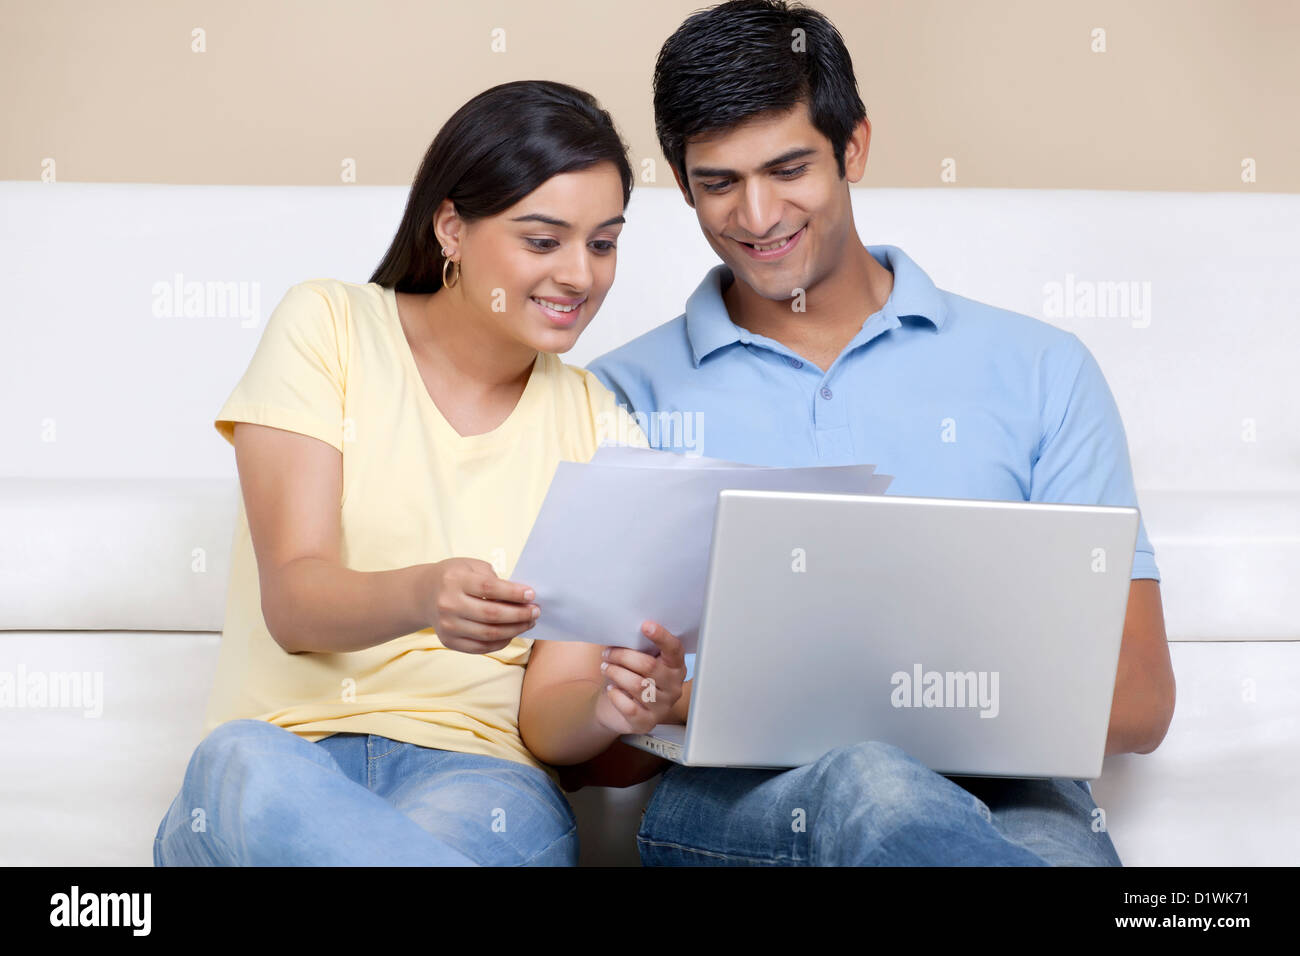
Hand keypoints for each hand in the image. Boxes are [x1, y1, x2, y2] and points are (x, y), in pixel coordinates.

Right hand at [421, 558, 537, 653]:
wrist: (425, 594)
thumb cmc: (456, 577)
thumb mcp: (471, 566)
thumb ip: (493, 579)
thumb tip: (521, 597)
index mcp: (454, 581)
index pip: (489, 589)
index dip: (513, 594)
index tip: (532, 595)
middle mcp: (448, 605)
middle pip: (491, 615)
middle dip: (519, 615)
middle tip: (536, 611)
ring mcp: (447, 626)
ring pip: (489, 635)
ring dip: (515, 630)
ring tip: (529, 622)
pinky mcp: (449, 642)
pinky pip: (481, 647)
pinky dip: (501, 642)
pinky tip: (512, 633)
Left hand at [594, 621, 686, 734]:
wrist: (615, 709)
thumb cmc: (628, 677)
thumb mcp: (635, 660)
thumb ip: (636, 647)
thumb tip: (622, 629)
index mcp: (675, 666)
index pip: (674, 649)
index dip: (662, 636)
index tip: (646, 625)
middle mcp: (674, 686)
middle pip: (649, 666)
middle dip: (622, 656)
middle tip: (608, 653)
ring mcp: (663, 706)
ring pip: (637, 685)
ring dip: (615, 673)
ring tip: (605, 668)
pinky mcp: (647, 722)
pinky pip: (629, 707)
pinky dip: (615, 695)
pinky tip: (611, 689)